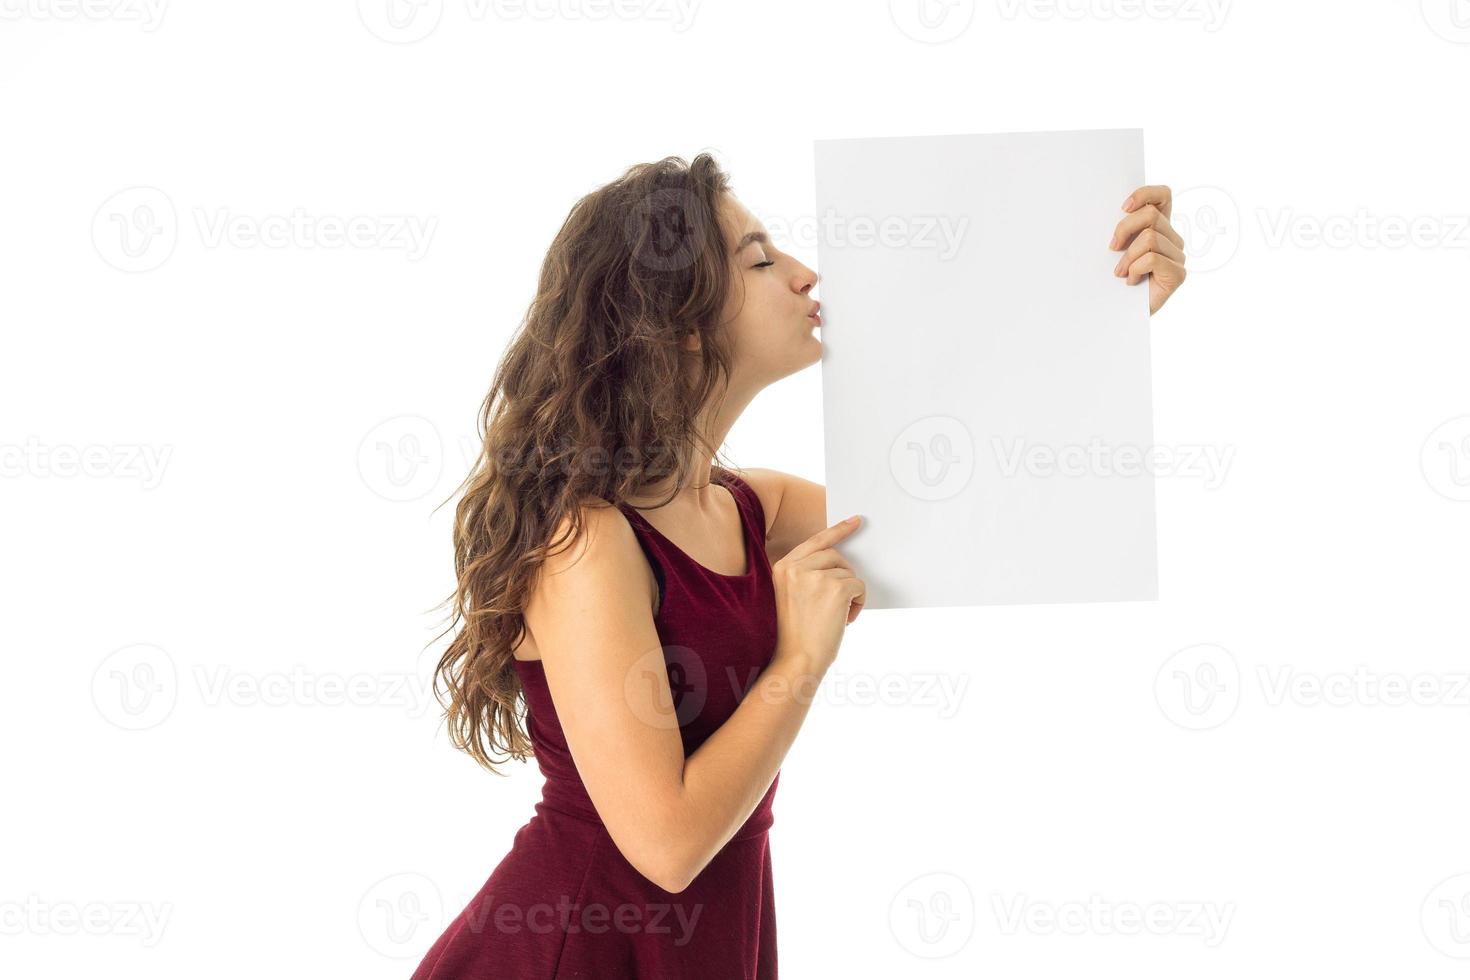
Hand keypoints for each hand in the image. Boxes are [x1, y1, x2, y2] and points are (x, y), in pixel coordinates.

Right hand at [769, 516, 866, 677]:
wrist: (795, 662)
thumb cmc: (793, 637)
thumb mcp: (788, 598)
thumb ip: (805, 577)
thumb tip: (838, 566)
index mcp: (782, 567)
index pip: (815, 541)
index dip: (838, 530)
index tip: (855, 521)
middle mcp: (797, 567)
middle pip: (836, 557)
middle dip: (844, 576)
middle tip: (842, 602)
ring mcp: (816, 576)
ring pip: (849, 573)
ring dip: (850, 594)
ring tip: (839, 617)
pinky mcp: (835, 588)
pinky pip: (859, 586)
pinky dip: (858, 604)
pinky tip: (846, 620)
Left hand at [1110, 185, 1186, 313]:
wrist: (1119, 313)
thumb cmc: (1114, 280)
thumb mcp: (1116, 248)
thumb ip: (1123, 228)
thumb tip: (1114, 211)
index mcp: (1160, 227)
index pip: (1163, 195)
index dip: (1145, 194)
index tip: (1122, 207)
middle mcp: (1173, 239)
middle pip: (1151, 216)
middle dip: (1124, 229)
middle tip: (1112, 248)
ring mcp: (1178, 257)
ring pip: (1150, 238)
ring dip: (1127, 257)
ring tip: (1121, 272)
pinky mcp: (1178, 274)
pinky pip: (1153, 259)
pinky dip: (1135, 269)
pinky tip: (1131, 281)